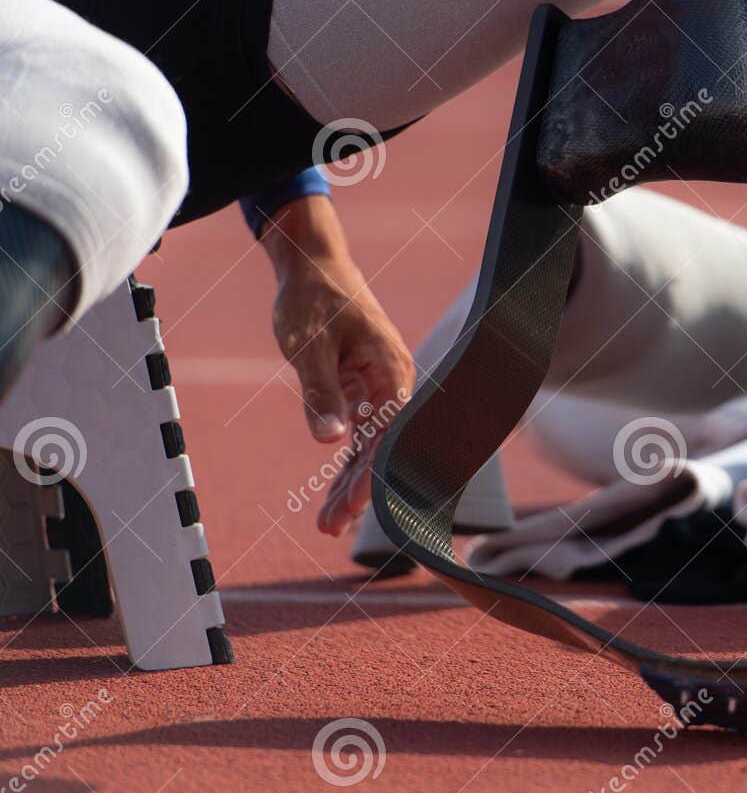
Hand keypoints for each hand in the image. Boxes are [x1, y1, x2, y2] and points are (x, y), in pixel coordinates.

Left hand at [260, 196, 412, 535]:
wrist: (314, 264)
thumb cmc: (314, 299)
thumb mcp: (309, 346)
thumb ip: (320, 394)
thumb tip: (330, 442)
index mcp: (391, 370)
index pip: (389, 434)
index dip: (373, 473)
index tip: (356, 505)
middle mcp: (392, 382)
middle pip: (382, 447)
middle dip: (358, 490)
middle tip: (330, 528)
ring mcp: (378, 388)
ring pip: (369, 446)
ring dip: (350, 483)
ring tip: (328, 525)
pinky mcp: (360, 389)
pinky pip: (357, 433)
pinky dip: (344, 461)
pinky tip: (332, 492)